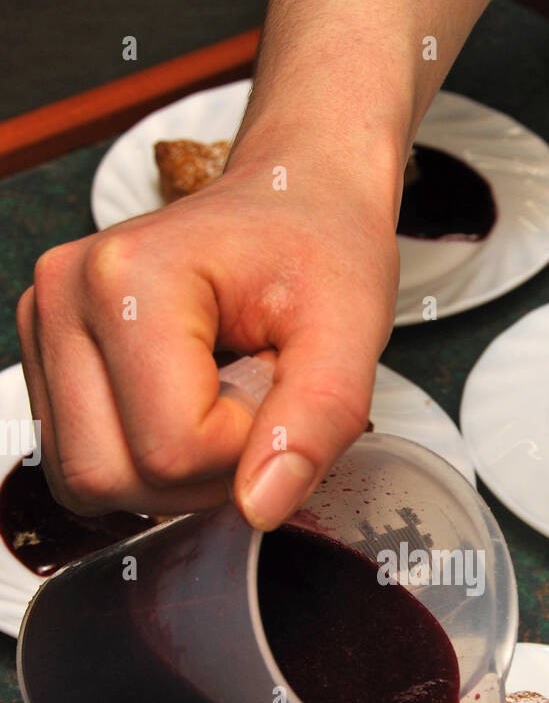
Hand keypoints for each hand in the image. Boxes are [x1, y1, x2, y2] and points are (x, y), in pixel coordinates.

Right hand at [16, 144, 400, 527]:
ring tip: (221, 402)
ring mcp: (45, 329)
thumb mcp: (350, 329)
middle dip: (202, 473)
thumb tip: (260, 507)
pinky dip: (145, 462)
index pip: (172, 448)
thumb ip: (317, 420)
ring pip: (88, 481)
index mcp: (128, 279)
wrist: (293, 195)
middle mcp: (63, 299)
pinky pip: (85, 464)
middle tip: (254, 403)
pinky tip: (187, 407)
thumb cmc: (319, 246)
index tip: (280, 385)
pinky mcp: (48, 359)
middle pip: (110, 474)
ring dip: (173, 474)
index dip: (245, 447)